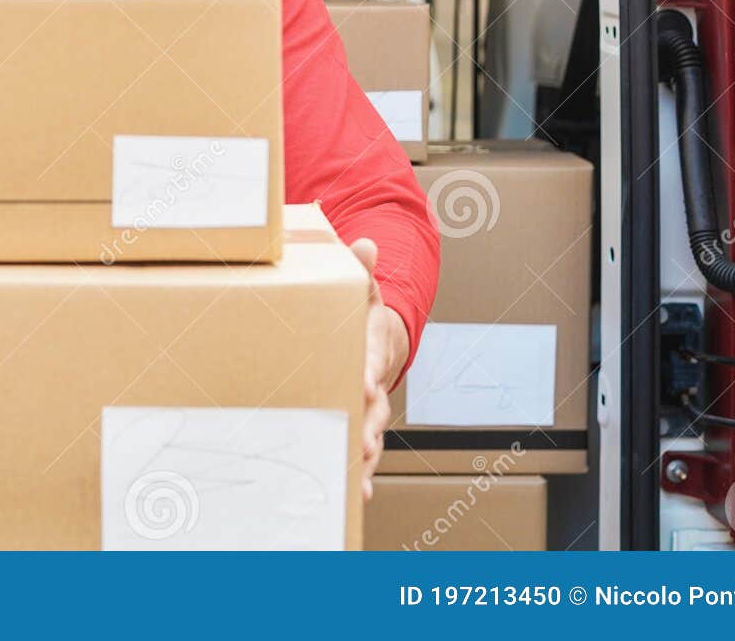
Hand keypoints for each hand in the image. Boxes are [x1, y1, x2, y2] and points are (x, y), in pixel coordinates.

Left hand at [350, 238, 408, 503]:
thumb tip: (364, 243)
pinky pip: (360, 448)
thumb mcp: (362, 287)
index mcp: (372, 343)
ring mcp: (370, 406)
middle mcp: (376, 380)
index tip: (363, 384)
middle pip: (377, 406)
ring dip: (366, 457)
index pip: (372, 357)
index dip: (369, 370)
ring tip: (359, 479)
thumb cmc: (363, 312)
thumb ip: (360, 270)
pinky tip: (354, 491)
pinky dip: (360, 470)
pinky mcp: (359, 422)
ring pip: (372, 434)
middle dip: (370, 426)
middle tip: (363, 443)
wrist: (379, 336)